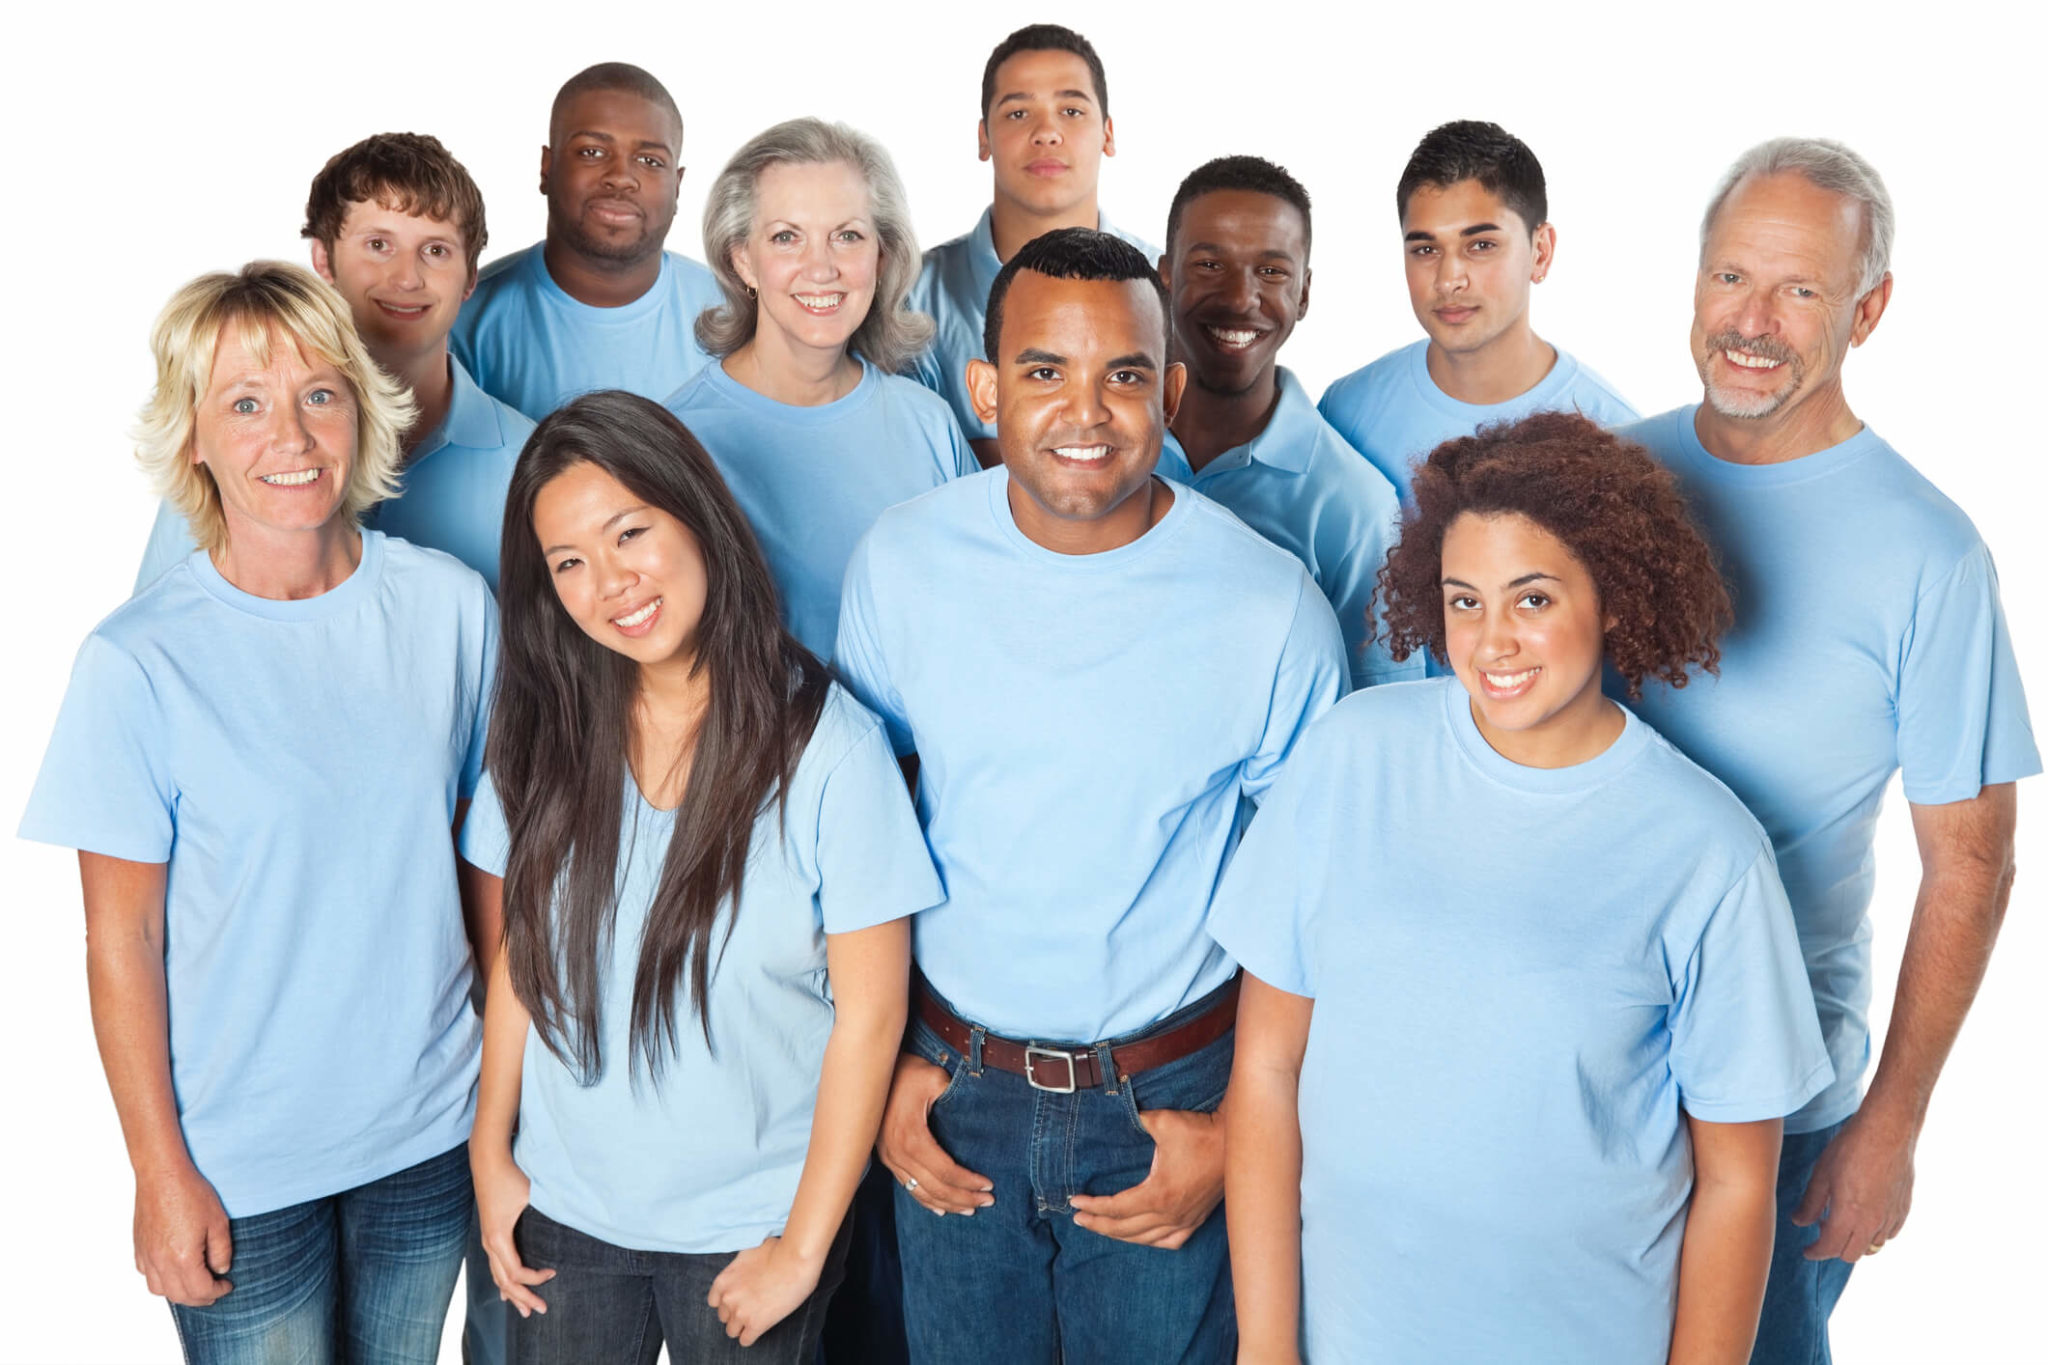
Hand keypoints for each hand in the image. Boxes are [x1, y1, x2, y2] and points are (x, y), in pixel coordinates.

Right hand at [133, 1163, 233, 1306]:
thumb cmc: (191, 1193)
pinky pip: (147, 1274)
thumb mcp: (218, 1222)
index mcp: (182, 1258)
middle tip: (214, 1290)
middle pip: (179, 1296)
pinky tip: (173, 1270)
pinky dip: (161, 1280)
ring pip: (159, 1290)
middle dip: (200, 1298)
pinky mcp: (139, 1247)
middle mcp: (160, 1262)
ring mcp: (146, 1256)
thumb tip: (220, 1269)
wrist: (163, 1175)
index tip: (227, 1286)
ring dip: (178, 1293)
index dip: (217, 1291)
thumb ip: (221, 1251)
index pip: (200, 1290)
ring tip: (195, 1284)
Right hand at [472, 1148, 555, 1316]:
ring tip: (524, 1311)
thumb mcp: (532, 1195)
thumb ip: (549, 1210)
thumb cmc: (511, 1177)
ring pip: (497, 1277)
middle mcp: (489, 1243)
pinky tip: (506, 1293)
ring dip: (512, 1294)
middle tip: (542, 1311)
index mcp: (499, 1238)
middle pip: (504, 1282)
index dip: (535, 1279)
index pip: (516, 1272)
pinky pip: (493, 1266)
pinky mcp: (488, 1234)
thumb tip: (575, 1218)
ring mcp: (486, 1239)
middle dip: (523, 1298)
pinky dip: (502, 1282)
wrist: (487, 1160)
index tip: (554, 1274)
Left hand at [708, 1235, 823, 1346]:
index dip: (727, 1301)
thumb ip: (740, 1264)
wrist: (795, 1260)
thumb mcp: (749, 1251)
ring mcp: (741, 1313)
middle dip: (735, 1313)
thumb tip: (745, 1265)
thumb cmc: (778, 1250)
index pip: (714, 1302)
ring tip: (755, 1320)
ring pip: (732, 1331)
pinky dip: (751, 1336)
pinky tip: (760, 1328)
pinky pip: (745, 1340)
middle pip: (723, 1317)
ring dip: (742, 1326)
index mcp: (724, 1280)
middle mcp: (728, 1298)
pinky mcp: (756, 1324)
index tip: (738, 1300)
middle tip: (751, 1307)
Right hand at [876, 1052, 993, 1216]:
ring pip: (920, 1192)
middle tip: (987, 1201)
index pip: (946, 1172)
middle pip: (935, 1188)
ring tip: (970, 1208)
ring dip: (947, 1204)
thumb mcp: (933, 1078)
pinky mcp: (886, 1157)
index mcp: (912, 1138)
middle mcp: (898, 1154)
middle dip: (963, 1198)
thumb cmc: (905, 1072)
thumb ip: (954, 1095)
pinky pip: (907, 1186)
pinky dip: (925, 1200)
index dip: (969, 1182)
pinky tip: (940, 1208)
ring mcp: (889, 1158)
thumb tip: (975, 1109)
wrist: (869, 1072)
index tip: (989, 1185)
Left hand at [1070, 1107, 1224, 1247]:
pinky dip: (1150, 1242)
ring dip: (1120, 1235)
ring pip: (1145, 1239)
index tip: (1074, 1202)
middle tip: (1079, 1218)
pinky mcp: (1196, 1220)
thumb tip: (1117, 1113)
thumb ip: (1136, 1120)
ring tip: (1102, 1227)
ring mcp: (1184, 1220)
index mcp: (1157, 1194)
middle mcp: (1170, 1214)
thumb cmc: (1200, 1132)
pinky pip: (1169, 1242)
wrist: (1237, 1143)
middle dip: (1098, 1224)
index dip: (1092, 1207)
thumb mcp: (1162, 1121)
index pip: (1115, 1208)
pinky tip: (1142, 1237)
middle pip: (1125, 1229)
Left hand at [1791, 1106, 1917, 1261]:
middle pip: (1851, 1254)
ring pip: (1872, 1247)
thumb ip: (1811, 1203)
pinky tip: (1864, 1217)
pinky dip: (1874, 1234)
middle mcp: (1873, 1222)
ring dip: (1855, 1242)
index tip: (1808, 1251)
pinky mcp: (1904, 1209)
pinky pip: (1889, 1234)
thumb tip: (1799, 1222)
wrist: (1888, 1131)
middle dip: (1833, 1250)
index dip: (1816, 1252)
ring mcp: (1891, 1217)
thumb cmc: (1851, 1148)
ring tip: (1842, 1224)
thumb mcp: (1822, 1174)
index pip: (1830, 1248)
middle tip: (1822, 1234)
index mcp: (1849, 1215)